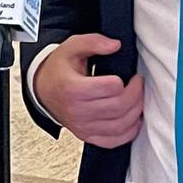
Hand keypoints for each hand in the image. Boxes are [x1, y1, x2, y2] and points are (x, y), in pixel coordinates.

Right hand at [33, 33, 142, 147]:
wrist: (43, 89)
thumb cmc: (59, 70)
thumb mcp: (71, 47)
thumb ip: (93, 41)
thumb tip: (114, 45)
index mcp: (73, 88)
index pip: (111, 88)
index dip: (124, 81)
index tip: (130, 76)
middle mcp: (77, 111)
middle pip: (118, 108)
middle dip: (136, 95)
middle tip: (138, 85)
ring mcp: (82, 126)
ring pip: (120, 126)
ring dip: (136, 112)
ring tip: (137, 99)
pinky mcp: (86, 136)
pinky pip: (113, 141)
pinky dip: (129, 133)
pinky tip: (133, 120)